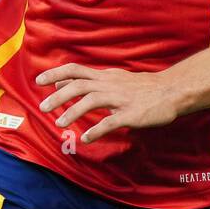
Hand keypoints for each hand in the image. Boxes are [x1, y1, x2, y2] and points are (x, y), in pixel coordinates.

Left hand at [35, 63, 178, 142]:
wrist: (171, 91)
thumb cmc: (140, 87)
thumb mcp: (112, 78)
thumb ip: (88, 80)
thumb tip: (61, 81)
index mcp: (104, 76)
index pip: (75, 70)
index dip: (56, 73)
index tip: (39, 80)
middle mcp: (109, 84)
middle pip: (79, 85)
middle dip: (59, 96)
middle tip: (43, 108)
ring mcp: (120, 99)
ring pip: (92, 101)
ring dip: (73, 112)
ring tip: (60, 124)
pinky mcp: (131, 114)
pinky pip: (111, 121)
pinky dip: (96, 129)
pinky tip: (85, 138)